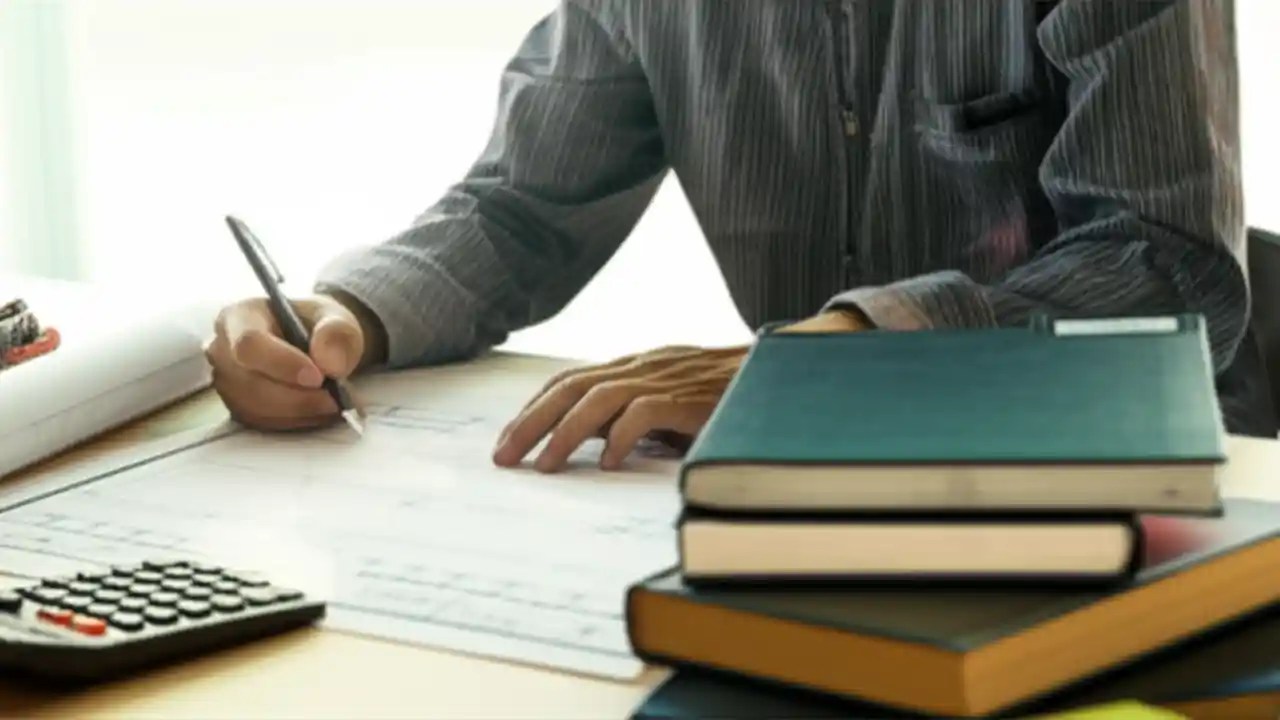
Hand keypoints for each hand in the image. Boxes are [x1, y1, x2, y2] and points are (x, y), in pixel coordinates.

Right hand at [205, 293, 375, 430]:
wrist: (314, 344)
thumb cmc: (318, 326)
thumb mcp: (336, 318)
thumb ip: (337, 331)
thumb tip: (330, 363)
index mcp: (238, 317)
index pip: (249, 344)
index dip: (283, 364)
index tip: (319, 377)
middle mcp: (222, 350)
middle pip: (251, 383)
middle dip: (298, 396)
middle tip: (336, 397)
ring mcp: (226, 383)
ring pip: (257, 408)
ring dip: (300, 411)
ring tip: (332, 401)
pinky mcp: (237, 408)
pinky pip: (263, 424)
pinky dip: (296, 421)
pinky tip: (318, 410)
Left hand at [492, 345, 745, 472]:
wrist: (781, 372)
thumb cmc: (726, 394)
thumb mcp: (670, 404)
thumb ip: (633, 417)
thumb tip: (591, 445)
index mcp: (635, 366)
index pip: (569, 380)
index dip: (533, 408)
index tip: (507, 440)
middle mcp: (643, 366)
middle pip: (571, 387)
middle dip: (530, 421)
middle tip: (503, 457)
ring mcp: (666, 378)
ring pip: (598, 397)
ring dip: (564, 432)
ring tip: (543, 465)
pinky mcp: (691, 397)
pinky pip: (645, 411)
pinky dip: (620, 435)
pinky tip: (606, 462)